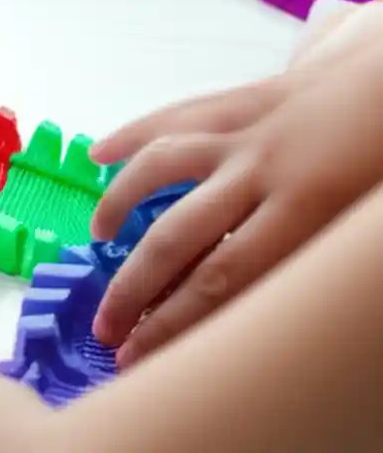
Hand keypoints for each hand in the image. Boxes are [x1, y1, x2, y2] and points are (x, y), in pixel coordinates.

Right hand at [88, 0, 382, 367]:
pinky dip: (133, 135)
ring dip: (120, 204)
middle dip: (133, 289)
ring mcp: (250, 129)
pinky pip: (179, 114)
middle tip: (104, 326)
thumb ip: (308, 259)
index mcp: (306, 208)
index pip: (219, 281)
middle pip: (177, 238)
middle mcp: (263, 170)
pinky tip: (99, 153)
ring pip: (161, 165)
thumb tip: (259, 307)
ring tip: (98, 235)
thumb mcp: (365, 232)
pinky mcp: (249, 98)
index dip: (170, 325)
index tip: (136, 357)